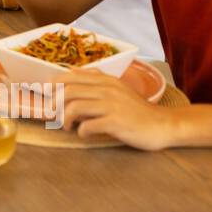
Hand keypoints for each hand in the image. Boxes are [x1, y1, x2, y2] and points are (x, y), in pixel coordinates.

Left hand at [59, 70, 178, 149]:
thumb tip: (69, 79)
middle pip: (68, 91)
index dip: (54, 86)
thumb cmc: (136, 110)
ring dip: (65, 120)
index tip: (48, 97)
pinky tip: (85, 134)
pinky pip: (88, 126)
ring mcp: (111, 105)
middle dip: (55, 105)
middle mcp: (107, 89)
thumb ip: (96, 83)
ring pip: (74, 107)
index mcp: (105, 79)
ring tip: (68, 127)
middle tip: (56, 116)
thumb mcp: (117, 89)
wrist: (163, 124)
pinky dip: (81, 132)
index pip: (70, 76)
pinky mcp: (116, 122)